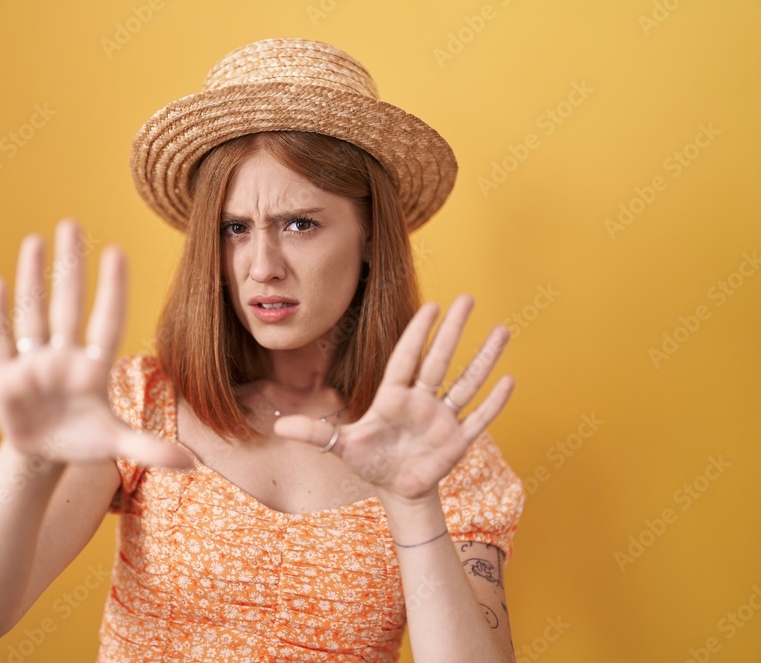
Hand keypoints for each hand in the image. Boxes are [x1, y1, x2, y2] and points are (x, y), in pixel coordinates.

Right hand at [0, 219, 190, 467]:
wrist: (43, 455)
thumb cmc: (85, 440)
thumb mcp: (116, 444)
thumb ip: (149, 449)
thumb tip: (190, 464)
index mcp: (94, 368)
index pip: (106, 320)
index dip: (111, 289)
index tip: (116, 251)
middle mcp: (64, 356)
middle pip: (67, 304)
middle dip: (69, 267)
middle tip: (72, 223)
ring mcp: (33, 363)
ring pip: (32, 313)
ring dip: (32, 278)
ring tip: (35, 240)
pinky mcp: (4, 377)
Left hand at [274, 295, 513, 503]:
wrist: (397, 490)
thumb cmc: (370, 461)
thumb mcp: (341, 447)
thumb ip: (314, 434)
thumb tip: (278, 428)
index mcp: (393, 397)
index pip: (407, 357)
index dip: (418, 332)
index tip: (432, 305)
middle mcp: (421, 401)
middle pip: (440, 359)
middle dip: (454, 330)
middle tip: (468, 298)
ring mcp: (442, 419)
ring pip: (465, 382)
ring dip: (484, 358)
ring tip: (502, 329)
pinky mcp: (457, 441)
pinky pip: (478, 418)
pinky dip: (493, 402)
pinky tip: (509, 380)